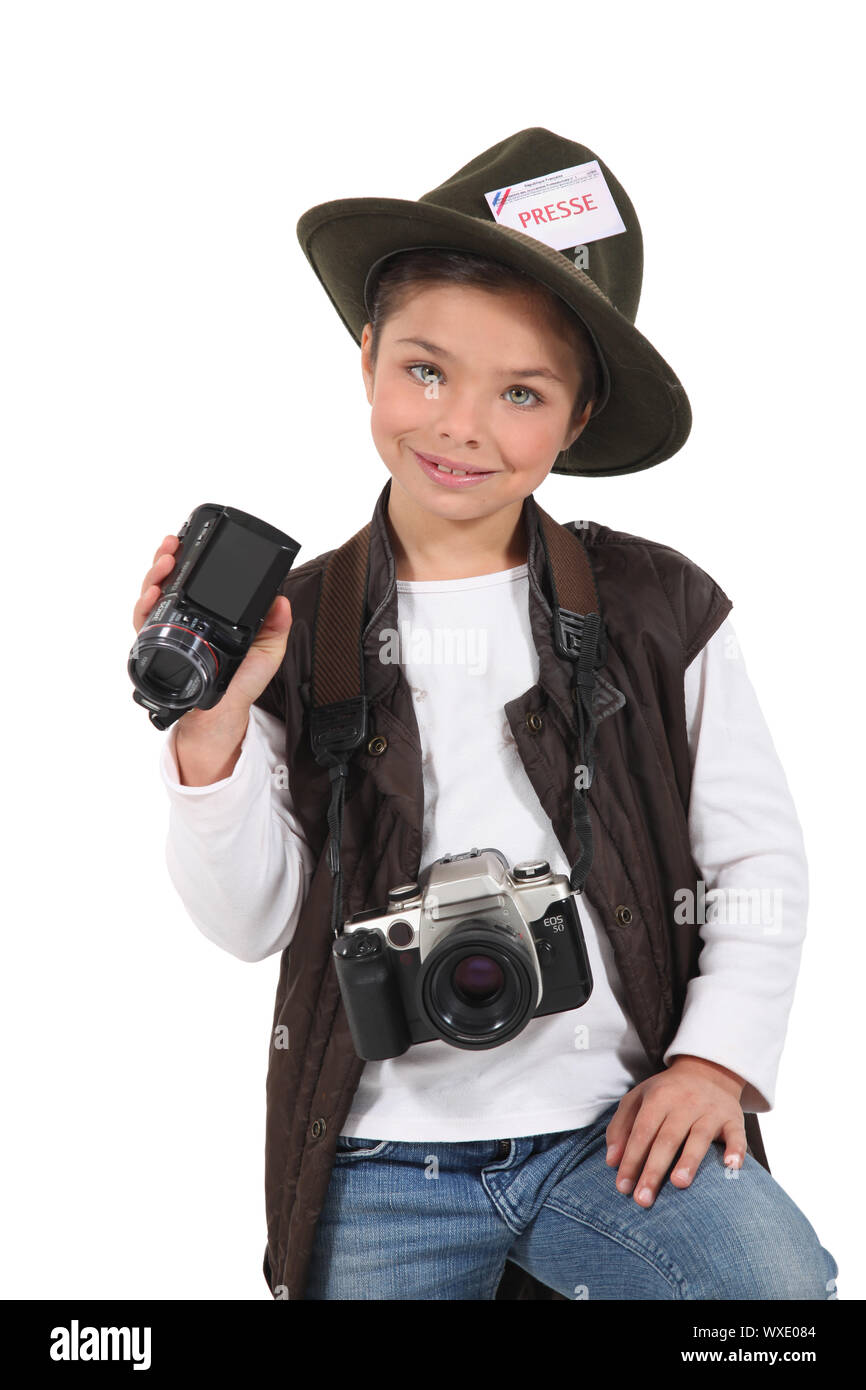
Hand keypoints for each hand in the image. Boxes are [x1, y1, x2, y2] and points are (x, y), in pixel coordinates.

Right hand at [132, 533, 292, 722]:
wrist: (221, 715)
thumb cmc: (241, 684)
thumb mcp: (268, 652)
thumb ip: (276, 627)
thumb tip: (282, 601)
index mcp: (211, 613)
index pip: (198, 578)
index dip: (191, 557)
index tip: (192, 540)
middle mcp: (186, 617)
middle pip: (170, 579)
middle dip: (167, 557)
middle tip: (172, 546)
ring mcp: (169, 630)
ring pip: (153, 594)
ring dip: (154, 575)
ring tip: (164, 562)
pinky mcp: (157, 646)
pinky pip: (143, 623)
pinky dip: (144, 606)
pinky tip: (152, 596)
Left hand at [604, 1054, 746, 1207]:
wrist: (707, 1070)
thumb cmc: (666, 1093)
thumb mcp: (638, 1099)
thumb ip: (620, 1127)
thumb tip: (612, 1161)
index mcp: (658, 1098)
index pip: (642, 1131)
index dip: (631, 1159)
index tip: (622, 1187)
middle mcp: (684, 1103)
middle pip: (667, 1138)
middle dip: (654, 1170)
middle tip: (643, 1199)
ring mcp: (710, 1111)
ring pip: (699, 1137)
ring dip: (689, 1160)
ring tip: (678, 1184)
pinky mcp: (733, 1119)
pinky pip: (736, 1135)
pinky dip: (735, 1150)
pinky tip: (731, 1166)